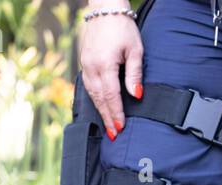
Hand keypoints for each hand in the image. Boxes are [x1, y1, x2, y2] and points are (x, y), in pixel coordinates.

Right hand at [80, 4, 143, 139]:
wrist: (105, 9)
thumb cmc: (123, 28)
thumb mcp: (135, 50)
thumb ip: (135, 74)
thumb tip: (136, 96)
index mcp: (104, 64)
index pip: (111, 95)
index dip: (116, 113)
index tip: (121, 128)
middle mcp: (91, 66)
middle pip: (99, 98)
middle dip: (107, 117)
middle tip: (114, 135)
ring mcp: (85, 64)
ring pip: (92, 93)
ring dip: (100, 111)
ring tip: (108, 126)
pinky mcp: (85, 62)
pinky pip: (88, 86)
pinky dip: (94, 99)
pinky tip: (100, 108)